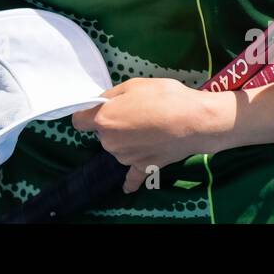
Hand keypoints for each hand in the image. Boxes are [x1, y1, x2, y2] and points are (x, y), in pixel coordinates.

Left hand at [70, 78, 229, 193]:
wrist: (194, 122)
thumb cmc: (163, 97)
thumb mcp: (132, 85)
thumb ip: (110, 96)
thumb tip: (98, 104)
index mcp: (104, 120)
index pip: (79, 121)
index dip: (87, 113)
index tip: (99, 109)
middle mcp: (110, 142)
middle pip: (102, 133)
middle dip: (113, 124)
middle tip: (136, 112)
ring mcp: (126, 158)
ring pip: (118, 148)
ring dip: (127, 140)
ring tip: (150, 126)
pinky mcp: (143, 168)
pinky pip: (132, 177)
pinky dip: (130, 181)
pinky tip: (127, 188)